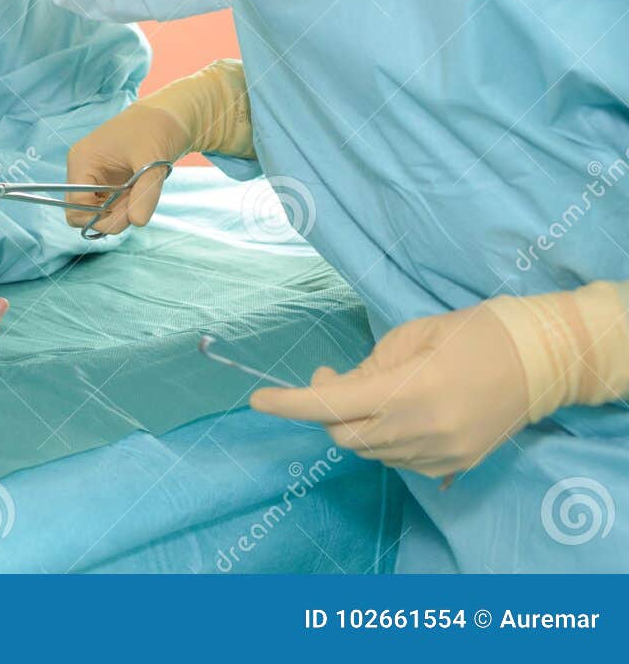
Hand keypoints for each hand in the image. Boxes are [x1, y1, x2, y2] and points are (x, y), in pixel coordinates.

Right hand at [66, 60, 252, 234]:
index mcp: (82, 161)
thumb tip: (137, 222)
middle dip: (107, 218)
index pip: (76, 205)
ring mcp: (92, 175)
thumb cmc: (156, 130)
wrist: (168, 117)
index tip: (130, 215)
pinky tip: (138, 194)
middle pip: (80, 212)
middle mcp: (81, 169)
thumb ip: (145, 194)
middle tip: (136, 209)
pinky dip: (121, 208)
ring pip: (94, 211)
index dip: (100, 218)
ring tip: (141, 197)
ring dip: (117, 214)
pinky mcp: (105, 180)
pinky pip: (105, 205)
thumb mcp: (153, 162)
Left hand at [250, 302, 530, 478]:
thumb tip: (333, 390)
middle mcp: (422, 430)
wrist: (542, 362)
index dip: (289, 404)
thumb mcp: (412, 336)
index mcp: (411, 390)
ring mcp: (439, 454)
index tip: (258, 399)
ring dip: (354, 424)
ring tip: (370, 391)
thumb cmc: (475, 333)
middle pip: (343, 435)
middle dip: (324, 410)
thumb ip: (366, 367)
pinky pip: (395, 460)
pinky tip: (395, 413)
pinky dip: (381, 439)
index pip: (332, 406)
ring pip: (368, 450)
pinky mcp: (452, 466)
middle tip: (330, 378)